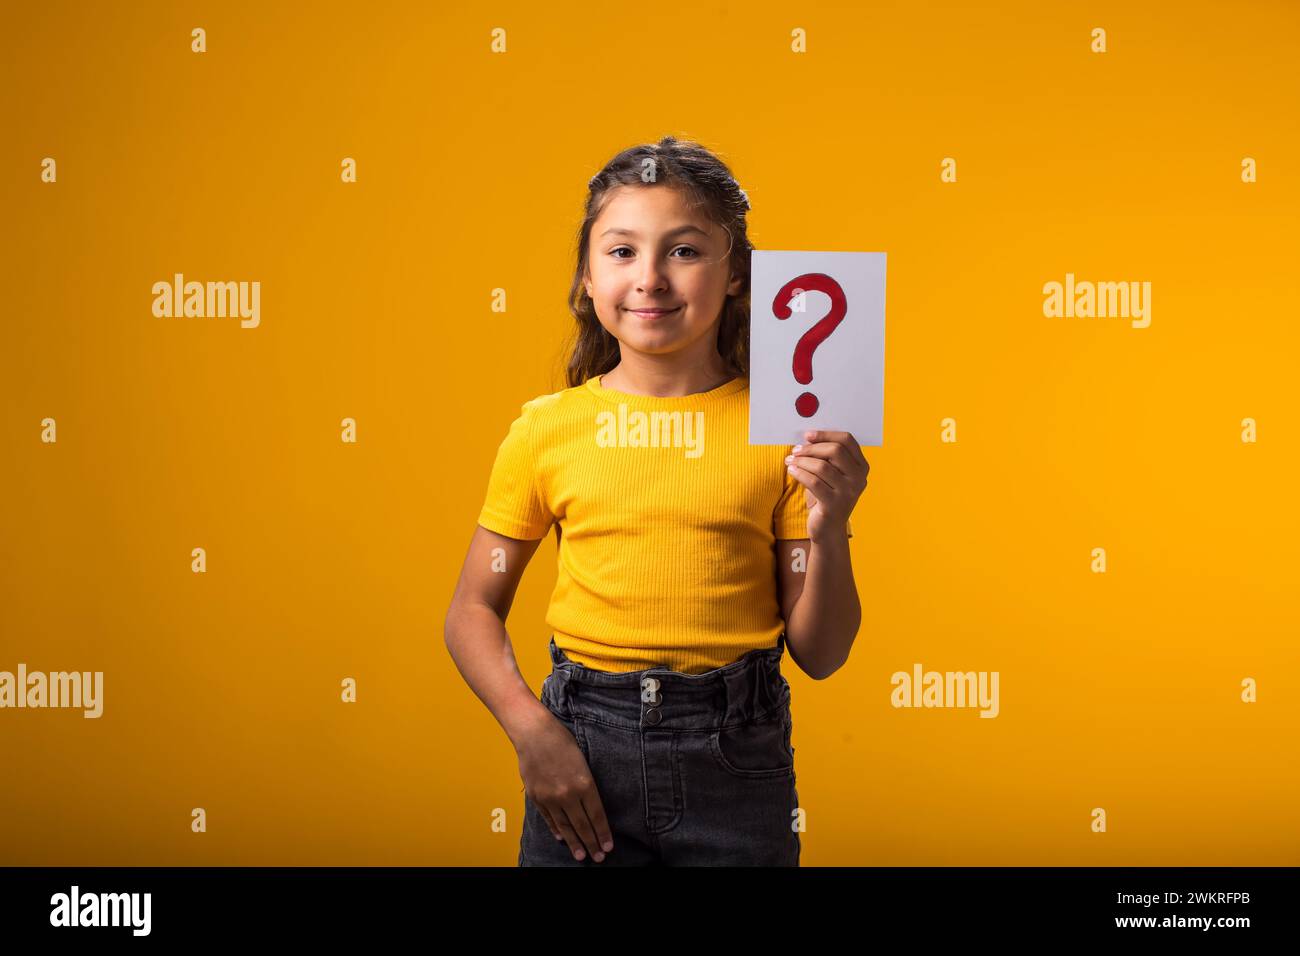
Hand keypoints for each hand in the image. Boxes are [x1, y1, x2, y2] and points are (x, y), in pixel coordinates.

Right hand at [515, 711, 613, 862]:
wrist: (534, 733)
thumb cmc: (561, 740)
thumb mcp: (582, 761)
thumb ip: (586, 784)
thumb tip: (590, 805)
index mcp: (584, 783)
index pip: (597, 815)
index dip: (603, 833)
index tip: (608, 846)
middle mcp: (568, 794)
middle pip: (582, 825)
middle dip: (591, 843)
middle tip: (598, 858)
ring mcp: (550, 797)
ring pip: (565, 826)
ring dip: (574, 842)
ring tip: (581, 855)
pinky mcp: (536, 797)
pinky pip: (549, 818)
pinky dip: (556, 830)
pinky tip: (562, 838)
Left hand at [785, 429, 868, 541]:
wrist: (828, 529)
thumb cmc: (827, 496)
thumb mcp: (832, 475)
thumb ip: (827, 457)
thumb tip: (807, 438)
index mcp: (861, 467)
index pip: (847, 440)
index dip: (826, 434)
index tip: (808, 435)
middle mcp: (859, 479)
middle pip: (835, 450)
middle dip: (811, 448)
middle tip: (795, 450)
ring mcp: (848, 493)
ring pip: (821, 466)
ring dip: (802, 461)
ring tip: (790, 461)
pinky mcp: (834, 504)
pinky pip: (813, 482)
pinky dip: (799, 473)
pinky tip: (791, 471)